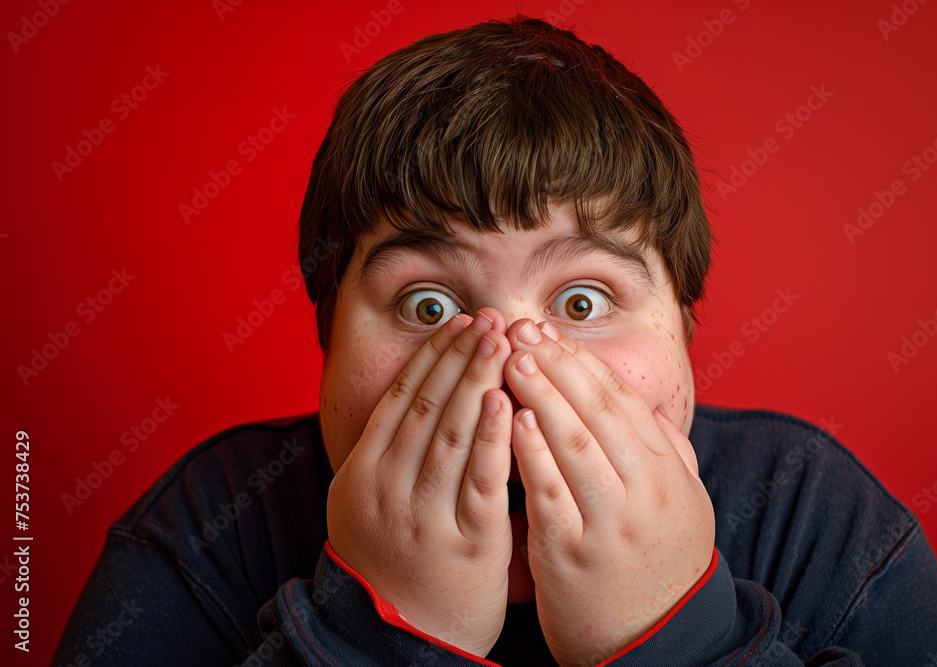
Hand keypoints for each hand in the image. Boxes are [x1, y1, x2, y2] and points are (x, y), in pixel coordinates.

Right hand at [326, 309, 513, 656]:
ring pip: (451, 432)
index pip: (401, 399)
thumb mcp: (363, 507)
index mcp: (363, 473)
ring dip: (477, 379)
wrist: (394, 641)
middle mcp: (388, 487)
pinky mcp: (464, 542)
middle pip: (427, 406)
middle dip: (459, 355)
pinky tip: (504, 401)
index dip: (430, 356)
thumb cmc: (390, 568)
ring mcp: (424, 514)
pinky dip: (490, 437)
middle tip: (487, 316)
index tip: (458, 322)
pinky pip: (479, 481)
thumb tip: (414, 398)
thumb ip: (385, 455)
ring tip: (502, 339)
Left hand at [503, 319, 715, 666]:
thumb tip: (649, 409)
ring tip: (509, 358)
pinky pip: (550, 492)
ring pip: (574, 443)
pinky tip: (511, 419)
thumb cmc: (659, 567)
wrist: (655, 643)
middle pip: (597, 411)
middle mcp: (644, 492)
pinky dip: (531, 452)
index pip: (621, 402)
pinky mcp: (574, 553)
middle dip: (556, 364)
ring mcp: (610, 522)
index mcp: (668, 474)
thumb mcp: (684, 507)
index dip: (582, 362)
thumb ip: (670, 454)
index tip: (549, 332)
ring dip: (539, 394)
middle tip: (520, 329)